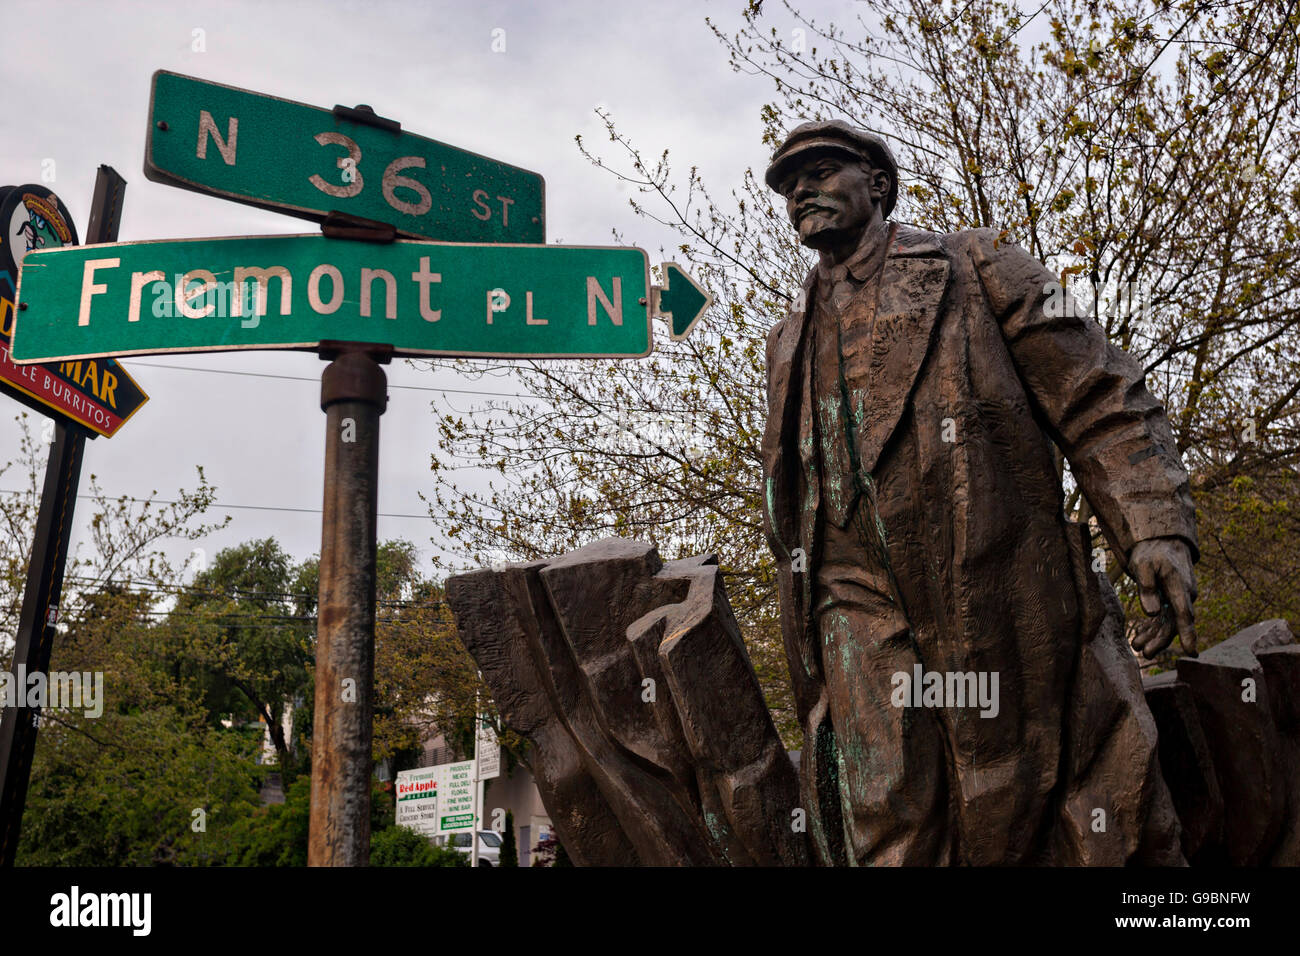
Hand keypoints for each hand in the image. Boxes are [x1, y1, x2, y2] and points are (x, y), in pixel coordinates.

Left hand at [1127, 537, 1197, 658]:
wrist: (1162, 543)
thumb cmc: (1152, 552)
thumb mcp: (1143, 564)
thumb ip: (1147, 587)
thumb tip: (1152, 612)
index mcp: (1179, 586)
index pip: (1184, 614)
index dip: (1187, 633)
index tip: (1190, 651)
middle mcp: (1184, 596)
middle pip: (1174, 623)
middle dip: (1161, 641)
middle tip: (1144, 654)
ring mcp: (1178, 599)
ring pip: (1168, 623)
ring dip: (1154, 637)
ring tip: (1136, 646)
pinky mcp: (1171, 600)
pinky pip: (1163, 618)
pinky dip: (1152, 628)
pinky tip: (1140, 638)